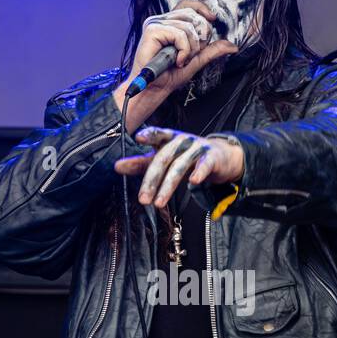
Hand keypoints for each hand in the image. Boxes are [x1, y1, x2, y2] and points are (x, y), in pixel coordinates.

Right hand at [112, 0, 237, 130]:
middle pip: (192, 15)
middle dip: (199, 37)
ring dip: (191, 48)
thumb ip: (212, 50)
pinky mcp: (152, 30)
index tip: (213, 19)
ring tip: (182, 60)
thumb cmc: (170, 75)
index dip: (202, 9)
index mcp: (170, 23)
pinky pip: (179, 34)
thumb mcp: (196, 60)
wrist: (154, 88)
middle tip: (191, 55)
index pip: (188, 5)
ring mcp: (155, 24)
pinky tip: (178, 61)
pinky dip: (184, 50)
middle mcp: (161, 20)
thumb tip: (233, 46)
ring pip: (188, 27)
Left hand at [115, 126, 243, 207]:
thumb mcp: (163, 158)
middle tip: (143, 199)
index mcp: (168, 138)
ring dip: (167, 186)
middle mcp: (181, 140)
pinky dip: (199, 172)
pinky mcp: (211, 157)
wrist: (219, 157)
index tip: (138, 138)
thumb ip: (141, 163)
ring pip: (179, 166)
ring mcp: (197, 148)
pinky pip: (204, 165)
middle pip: (163, 159)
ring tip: (158, 203)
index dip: (149, 135)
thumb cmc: (186, 157)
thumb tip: (117, 166)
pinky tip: (193, 181)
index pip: (156, 134)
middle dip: (151, 180)